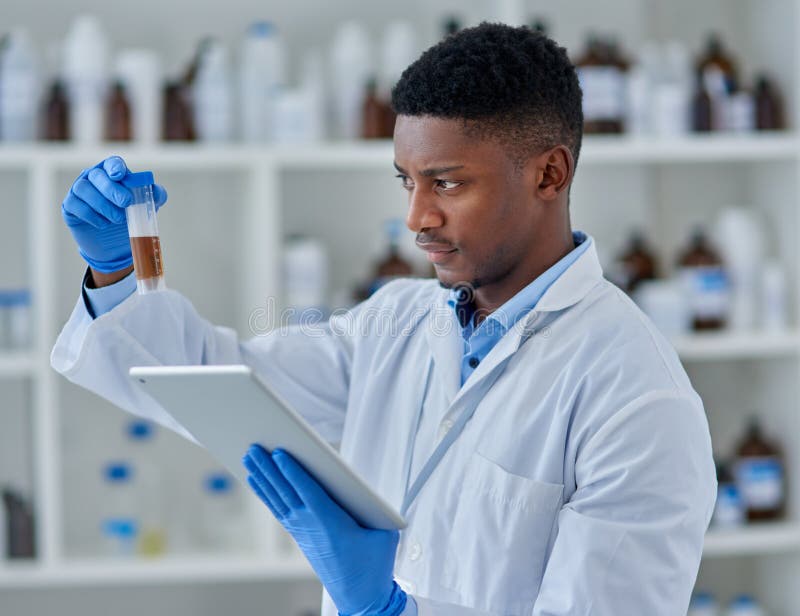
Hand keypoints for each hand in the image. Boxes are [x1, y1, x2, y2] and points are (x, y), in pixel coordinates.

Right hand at [61, 156, 167, 272]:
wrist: (116, 244)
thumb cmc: (131, 218)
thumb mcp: (147, 207)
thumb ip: (156, 196)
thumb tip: (156, 191)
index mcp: (113, 173)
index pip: (112, 163)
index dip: (115, 167)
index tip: (119, 175)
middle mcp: (94, 177)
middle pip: (97, 175)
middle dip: (111, 189)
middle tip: (126, 203)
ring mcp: (79, 191)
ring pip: (83, 189)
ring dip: (102, 204)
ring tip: (117, 218)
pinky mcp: (70, 206)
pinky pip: (75, 205)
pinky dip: (90, 214)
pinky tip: (103, 223)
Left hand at [243, 445, 406, 615]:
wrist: (361, 596)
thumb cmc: (373, 566)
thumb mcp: (384, 535)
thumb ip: (376, 508)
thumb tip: (362, 486)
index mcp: (331, 524)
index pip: (308, 491)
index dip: (293, 471)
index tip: (279, 453)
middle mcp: (311, 526)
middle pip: (286, 491)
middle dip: (269, 468)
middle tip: (253, 447)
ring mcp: (302, 531)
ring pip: (278, 499)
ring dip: (263, 477)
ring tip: (249, 456)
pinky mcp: (300, 535)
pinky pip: (278, 508)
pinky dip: (266, 492)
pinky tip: (255, 479)